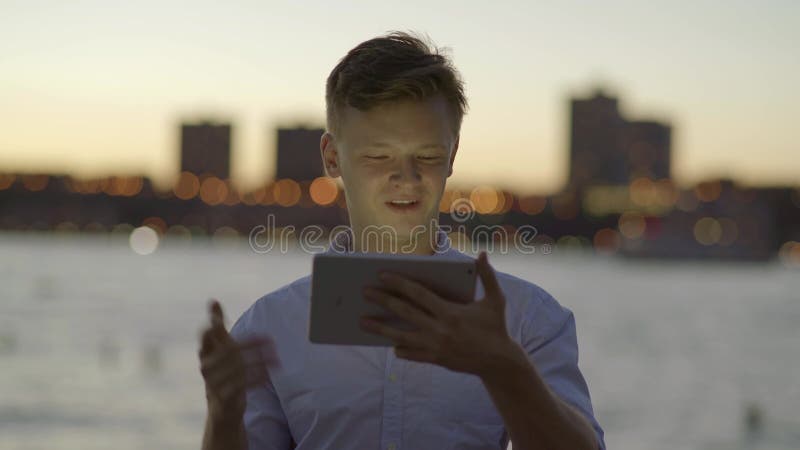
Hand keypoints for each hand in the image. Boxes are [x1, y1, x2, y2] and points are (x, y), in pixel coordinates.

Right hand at [198, 299, 279, 425]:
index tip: (219, 321)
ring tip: (276, 357)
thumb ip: (218, 327)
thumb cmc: (222, 371)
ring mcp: (213, 383)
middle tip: (271, 341)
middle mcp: (206, 366)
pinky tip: (270, 373)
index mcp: (204, 352)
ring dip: (259, 361)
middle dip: (252, 345)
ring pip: (238, 368)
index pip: (206, 336)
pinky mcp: (223, 396)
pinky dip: (257, 378)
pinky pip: (242, 384)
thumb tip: (213, 300)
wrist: (222, 408)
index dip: (213, 328)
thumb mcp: (219, 349)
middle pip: (229, 351)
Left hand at [360, 251, 519, 377]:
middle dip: (382, 300)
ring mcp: (435, 346)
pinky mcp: (436, 360)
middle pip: (404, 312)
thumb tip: (483, 254)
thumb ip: (487, 276)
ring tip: (362, 321)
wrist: (500, 362)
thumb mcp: (495, 300)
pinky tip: (390, 343)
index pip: (418, 294)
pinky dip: (400, 348)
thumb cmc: (496, 327)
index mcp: (451, 312)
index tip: (381, 274)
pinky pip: (412, 354)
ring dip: (380, 328)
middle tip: (364, 292)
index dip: (398, 283)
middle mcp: (440, 329)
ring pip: (401, 336)